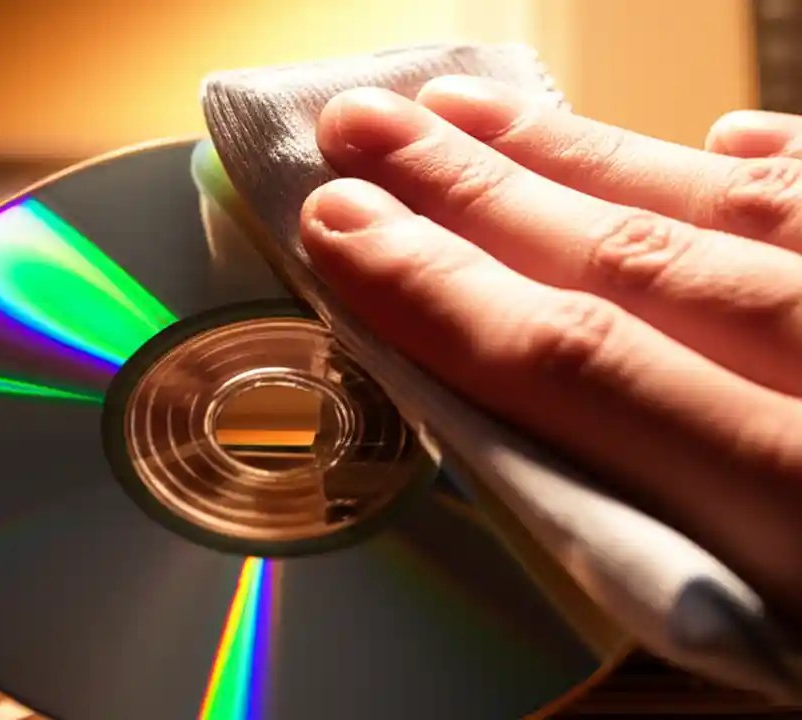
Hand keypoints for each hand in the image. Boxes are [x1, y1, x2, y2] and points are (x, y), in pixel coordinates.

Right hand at [297, 78, 801, 630]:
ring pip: (732, 212)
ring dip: (582, 154)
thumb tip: (546, 511)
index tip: (338, 229)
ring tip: (466, 111)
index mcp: (800, 506)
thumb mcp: (781, 672)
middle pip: (630, 260)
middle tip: (362, 130)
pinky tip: (719, 140)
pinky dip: (784, 169)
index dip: (439, 289)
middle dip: (473, 187)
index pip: (574, 367)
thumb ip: (663, 585)